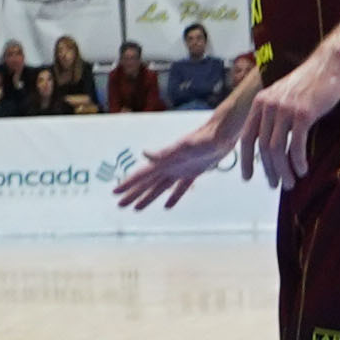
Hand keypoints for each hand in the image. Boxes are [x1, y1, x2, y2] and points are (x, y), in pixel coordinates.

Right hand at [111, 118, 230, 209]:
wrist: (224, 130)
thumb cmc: (207, 136)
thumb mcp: (188, 145)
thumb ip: (166, 151)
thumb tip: (144, 154)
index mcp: (167, 160)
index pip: (143, 174)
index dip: (129, 183)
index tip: (115, 192)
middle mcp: (171, 165)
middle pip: (148, 183)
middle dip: (134, 193)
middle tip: (120, 205)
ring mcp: (182, 168)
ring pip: (161, 186)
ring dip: (149, 197)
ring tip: (137, 208)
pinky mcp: (194, 172)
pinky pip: (181, 188)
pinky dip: (173, 197)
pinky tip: (167, 206)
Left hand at [228, 53, 339, 187]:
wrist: (328, 65)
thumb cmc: (308, 84)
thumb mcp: (283, 97)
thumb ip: (274, 116)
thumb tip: (271, 145)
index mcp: (261, 102)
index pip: (247, 137)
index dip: (246, 160)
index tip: (248, 177)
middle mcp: (269, 106)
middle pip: (263, 147)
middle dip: (268, 170)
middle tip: (275, 185)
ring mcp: (285, 110)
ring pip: (277, 149)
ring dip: (283, 171)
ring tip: (290, 183)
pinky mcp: (303, 114)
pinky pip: (296, 145)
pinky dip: (298, 162)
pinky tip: (303, 170)